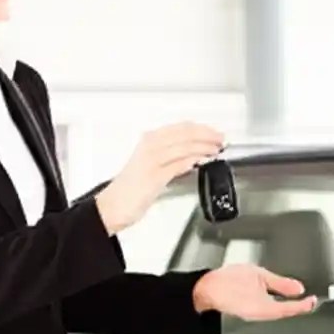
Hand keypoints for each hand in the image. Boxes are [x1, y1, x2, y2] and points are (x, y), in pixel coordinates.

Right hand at [95, 122, 224, 234]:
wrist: (113, 206)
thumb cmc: (131, 189)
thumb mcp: (153, 167)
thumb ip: (172, 159)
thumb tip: (193, 156)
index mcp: (150, 141)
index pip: (181, 128)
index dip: (202, 129)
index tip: (215, 133)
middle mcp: (150, 146)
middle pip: (185, 133)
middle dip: (207, 135)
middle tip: (221, 139)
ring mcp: (151, 160)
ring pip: (183, 146)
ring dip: (203, 146)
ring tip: (215, 149)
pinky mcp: (154, 176)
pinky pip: (177, 163)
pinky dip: (191, 160)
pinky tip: (201, 160)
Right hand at [191, 263, 317, 320]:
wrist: (207, 288)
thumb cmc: (227, 281)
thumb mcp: (259, 275)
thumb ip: (280, 283)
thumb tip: (297, 288)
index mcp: (265, 308)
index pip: (290, 309)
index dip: (304, 306)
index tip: (312, 300)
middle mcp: (261, 315)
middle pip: (285, 313)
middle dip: (298, 307)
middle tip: (309, 301)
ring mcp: (255, 315)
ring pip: (277, 313)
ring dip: (289, 308)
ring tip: (299, 301)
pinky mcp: (249, 312)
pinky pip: (268, 311)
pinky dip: (277, 306)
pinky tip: (279, 300)